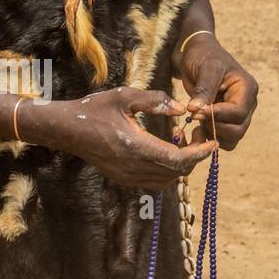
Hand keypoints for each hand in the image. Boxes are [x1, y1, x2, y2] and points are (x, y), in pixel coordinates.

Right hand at [19, 87, 215, 190]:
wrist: (66, 130)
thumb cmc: (94, 109)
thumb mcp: (125, 97)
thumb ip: (155, 101)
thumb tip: (182, 108)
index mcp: (136, 147)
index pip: (178, 159)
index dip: (200, 153)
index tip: (212, 142)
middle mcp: (134, 167)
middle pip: (177, 172)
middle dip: (193, 157)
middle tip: (199, 136)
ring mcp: (128, 176)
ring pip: (167, 180)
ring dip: (180, 165)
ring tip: (184, 143)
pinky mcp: (123, 179)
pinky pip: (154, 182)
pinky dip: (167, 171)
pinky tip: (166, 152)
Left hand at [179, 36, 257, 148]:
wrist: (198, 55)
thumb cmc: (203, 56)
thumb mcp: (205, 69)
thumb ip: (203, 90)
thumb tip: (195, 110)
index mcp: (247, 89)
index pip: (238, 113)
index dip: (217, 116)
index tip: (196, 111)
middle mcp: (248, 104)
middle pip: (238, 130)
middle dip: (215, 127)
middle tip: (195, 116)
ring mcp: (239, 114)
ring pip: (232, 138)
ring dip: (213, 134)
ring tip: (197, 119)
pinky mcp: (228, 121)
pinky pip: (225, 139)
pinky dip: (211, 138)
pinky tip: (198, 126)